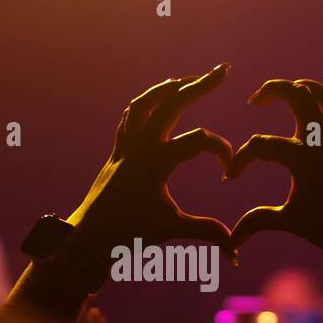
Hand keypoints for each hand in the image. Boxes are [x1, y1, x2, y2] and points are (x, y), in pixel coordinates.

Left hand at [66, 65, 234, 257]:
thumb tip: (236, 252)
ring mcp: (125, 147)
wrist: (87, 238)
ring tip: (187, 81)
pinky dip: (144, 105)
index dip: (221, 150)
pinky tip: (155, 103)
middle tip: (222, 70)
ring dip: (167, 89)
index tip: (229, 173)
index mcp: (155, 162)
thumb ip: (206, 232)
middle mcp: (139, 147)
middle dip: (199, 85)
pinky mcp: (117, 153)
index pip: (198, 140)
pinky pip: (129, 118)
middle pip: (171, 103)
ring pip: (144, 103)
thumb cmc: (128, 234)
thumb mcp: (171, 229)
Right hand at [227, 79, 322, 279]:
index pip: (261, 145)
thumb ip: (257, 221)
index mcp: (303, 161)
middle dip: (272, 90)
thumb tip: (230, 240)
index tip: (231, 178)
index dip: (240, 159)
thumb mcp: (289, 221)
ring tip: (288, 94)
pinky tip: (321, 104)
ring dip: (304, 88)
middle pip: (297, 95)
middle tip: (257, 100)